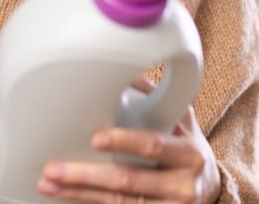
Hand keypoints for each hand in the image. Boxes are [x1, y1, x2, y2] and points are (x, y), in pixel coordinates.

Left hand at [38, 106, 219, 203]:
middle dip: (87, 175)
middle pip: (128, 181)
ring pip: (118, 203)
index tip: (95, 139)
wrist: (210, 190)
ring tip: (49, 184)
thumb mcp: (182, 123)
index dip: (125, 142)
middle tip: (54, 168)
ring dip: (78, 193)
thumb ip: (157, 96)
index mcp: (188, 153)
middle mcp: (182, 184)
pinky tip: (67, 197)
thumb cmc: (186, 151)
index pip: (153, 145)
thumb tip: (124, 69)